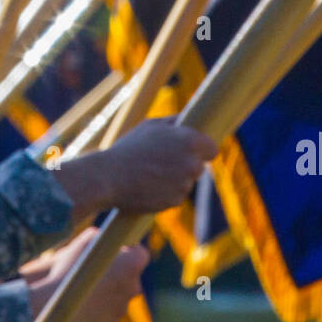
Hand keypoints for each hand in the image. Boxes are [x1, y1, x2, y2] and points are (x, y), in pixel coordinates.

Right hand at [22, 228, 148, 321]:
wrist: (52, 304)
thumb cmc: (68, 269)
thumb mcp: (84, 242)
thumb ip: (100, 238)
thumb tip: (102, 239)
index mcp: (132, 264)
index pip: (141, 254)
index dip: (128, 250)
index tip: (116, 249)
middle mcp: (133, 288)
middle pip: (131, 276)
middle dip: (119, 271)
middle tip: (99, 266)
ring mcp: (123, 308)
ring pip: (120, 294)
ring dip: (108, 289)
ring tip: (86, 285)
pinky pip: (109, 310)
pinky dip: (100, 306)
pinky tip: (83, 300)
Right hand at [94, 118, 216, 214]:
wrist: (109, 177)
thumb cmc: (129, 148)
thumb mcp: (151, 126)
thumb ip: (175, 123)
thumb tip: (188, 120)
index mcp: (190, 141)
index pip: (212, 148)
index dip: (201, 150)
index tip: (193, 151)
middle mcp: (192, 163)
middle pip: (199, 166)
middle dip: (185, 164)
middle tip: (162, 161)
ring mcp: (185, 184)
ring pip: (186, 182)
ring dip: (174, 180)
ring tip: (150, 173)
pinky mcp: (176, 201)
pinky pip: (175, 196)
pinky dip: (165, 193)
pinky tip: (148, 185)